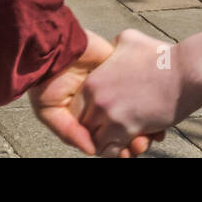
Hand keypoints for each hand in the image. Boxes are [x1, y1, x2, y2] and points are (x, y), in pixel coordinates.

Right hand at [27, 30, 153, 157]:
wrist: (53, 46)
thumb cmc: (45, 80)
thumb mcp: (49, 111)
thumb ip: (69, 132)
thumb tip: (93, 150)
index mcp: (85, 116)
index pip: (106, 138)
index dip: (116, 149)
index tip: (125, 155)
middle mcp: (101, 103)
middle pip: (125, 127)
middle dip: (135, 140)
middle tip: (140, 145)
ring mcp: (113, 87)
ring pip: (135, 111)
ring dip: (145, 125)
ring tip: (152, 135)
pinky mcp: (121, 69)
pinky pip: (139, 89)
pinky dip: (148, 101)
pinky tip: (155, 113)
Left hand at [80, 27, 201, 153]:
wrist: (187, 71)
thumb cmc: (161, 56)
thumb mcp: (127, 40)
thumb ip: (110, 49)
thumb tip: (108, 52)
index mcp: (93, 80)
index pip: (77, 108)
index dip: (91, 114)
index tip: (108, 115)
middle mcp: (96, 99)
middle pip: (85, 127)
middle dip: (100, 131)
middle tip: (119, 130)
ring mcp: (110, 115)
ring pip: (97, 143)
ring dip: (112, 144)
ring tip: (131, 138)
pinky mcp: (127, 129)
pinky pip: (113, 151)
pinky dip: (123, 151)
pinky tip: (139, 141)